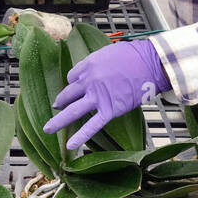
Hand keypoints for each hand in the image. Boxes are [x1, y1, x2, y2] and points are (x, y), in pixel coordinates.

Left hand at [43, 40, 170, 149]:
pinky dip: (81, 136)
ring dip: (59, 121)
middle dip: (61, 101)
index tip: (77, 86)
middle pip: (68, 93)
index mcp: (88, 65)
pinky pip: (92, 125)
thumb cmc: (133, 55)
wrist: (150, 63)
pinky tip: (70, 145)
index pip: (72, 77)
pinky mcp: (109, 109)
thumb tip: (94, 70)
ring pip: (73, 111)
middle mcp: (88, 81)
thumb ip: (96, 63)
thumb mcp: (108, 52)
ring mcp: (98, 96)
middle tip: (56, 106)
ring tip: (47, 129)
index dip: (74, 83)